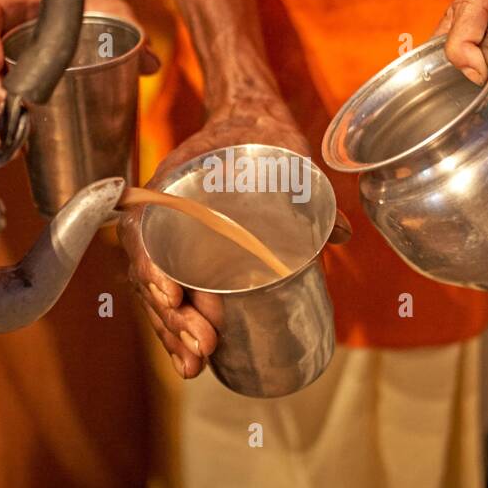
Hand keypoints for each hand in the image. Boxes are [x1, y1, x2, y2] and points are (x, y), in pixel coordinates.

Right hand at [0, 0, 159, 144]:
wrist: (91, 3)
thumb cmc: (95, 0)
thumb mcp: (112, 7)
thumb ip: (131, 29)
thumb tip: (149, 62)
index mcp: (20, 1)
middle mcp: (5, 28)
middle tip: (4, 104)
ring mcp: (5, 55)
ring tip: (6, 130)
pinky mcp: (13, 79)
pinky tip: (8, 140)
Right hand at [118, 97, 349, 377]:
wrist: (245, 122)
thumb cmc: (257, 135)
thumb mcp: (284, 155)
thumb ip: (311, 190)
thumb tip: (340, 232)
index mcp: (171, 187)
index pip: (147, 233)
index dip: (153, 269)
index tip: (171, 297)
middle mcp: (160, 217)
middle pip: (152, 276)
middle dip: (172, 319)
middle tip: (202, 347)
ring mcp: (169, 240)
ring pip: (159, 295)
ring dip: (172, 333)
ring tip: (194, 365)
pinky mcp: (185, 258)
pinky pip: (172, 297)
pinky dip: (178, 330)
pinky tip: (192, 362)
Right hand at [435, 0, 487, 87]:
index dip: (467, 37)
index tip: (474, 73)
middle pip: (466, 6)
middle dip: (464, 46)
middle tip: (473, 81)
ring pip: (468, 19)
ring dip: (469, 50)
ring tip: (478, 78)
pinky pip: (482, 27)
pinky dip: (480, 50)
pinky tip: (482, 69)